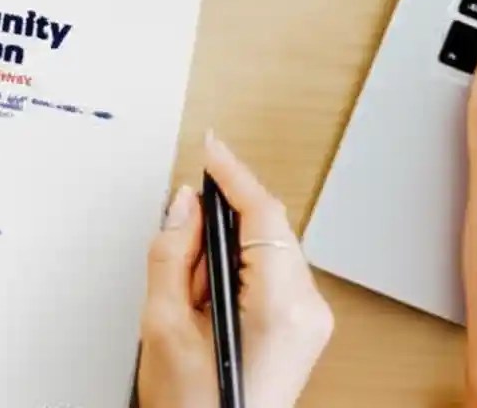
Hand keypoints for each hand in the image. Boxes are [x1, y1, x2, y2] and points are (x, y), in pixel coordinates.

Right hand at [138, 133, 333, 407]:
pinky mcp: (305, 326)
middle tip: (179, 252)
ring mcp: (312, 320)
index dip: (233, 173)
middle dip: (217, 230)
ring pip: (266, 251)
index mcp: (280, 307)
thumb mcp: (164, 327)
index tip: (212, 147)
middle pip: (265, 230)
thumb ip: (172, 255)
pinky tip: (208, 306)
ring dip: (225, 257)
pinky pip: (272, 275)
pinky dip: (237, 276)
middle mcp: (308, 309)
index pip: (263, 214)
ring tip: (190, 298)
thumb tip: (183, 207)